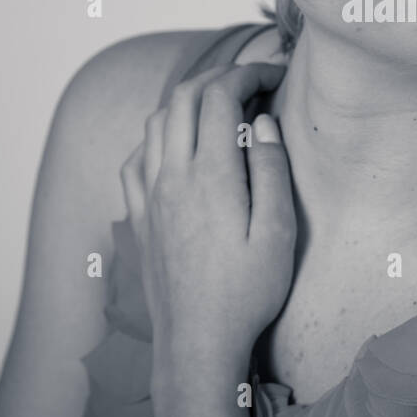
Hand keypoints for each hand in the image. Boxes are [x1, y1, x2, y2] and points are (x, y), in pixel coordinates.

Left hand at [120, 61, 295, 368]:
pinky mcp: (138, 216)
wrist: (197, 342)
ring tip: (219, 104)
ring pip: (157, 121)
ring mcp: (149, 195)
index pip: (221, 96)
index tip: (275, 75)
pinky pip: (137, 156)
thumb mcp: (279, 233)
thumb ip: (272, 170)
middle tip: (250, 79)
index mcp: (211, 175)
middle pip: (184, 96)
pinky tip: (178, 146)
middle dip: (218, 75)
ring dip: (187, 99)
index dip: (249, 74)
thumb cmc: (246, 292)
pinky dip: (160, 134)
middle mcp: (172, 176)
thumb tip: (264, 123)